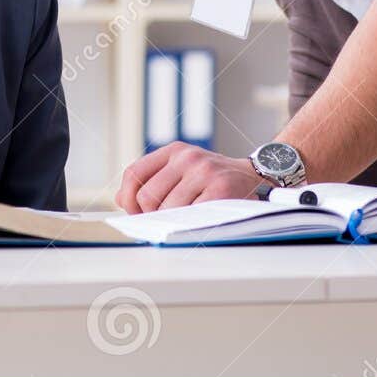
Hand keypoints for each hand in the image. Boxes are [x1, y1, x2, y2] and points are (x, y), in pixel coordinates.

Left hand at [115, 142, 264, 212]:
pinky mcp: (219, 189)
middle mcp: (187, 157)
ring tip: (184, 221)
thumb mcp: (182, 170)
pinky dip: (189, 225)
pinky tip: (197, 222)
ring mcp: (204, 172)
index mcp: (174, 151)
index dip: (129, 198)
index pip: (134, 173)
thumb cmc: (214, 178)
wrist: (255, 176)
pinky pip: (190, 216)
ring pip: (167, 209)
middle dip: (150, 215)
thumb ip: (151, 181)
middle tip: (162, 222)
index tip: (135, 213)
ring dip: (172, 222)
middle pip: (146, 195)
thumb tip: (121, 198)